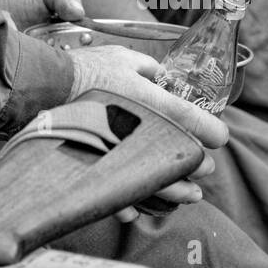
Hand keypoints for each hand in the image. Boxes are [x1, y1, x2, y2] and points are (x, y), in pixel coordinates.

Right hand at [65, 43, 227, 220]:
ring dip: (174, 191)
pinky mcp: (101, 164)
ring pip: (154, 181)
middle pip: (176, 155)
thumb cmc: (87, 70)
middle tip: (204, 169)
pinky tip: (140, 209)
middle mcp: (140, 128)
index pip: (189, 116)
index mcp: (149, 99)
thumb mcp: (123, 57)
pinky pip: (120, 191)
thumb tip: (163, 76)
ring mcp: (121, 150)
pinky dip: (131, 202)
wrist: (48, 86)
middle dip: (194, 164)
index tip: (219, 137)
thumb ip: (148, 68)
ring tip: (190, 196)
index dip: (210, 129)